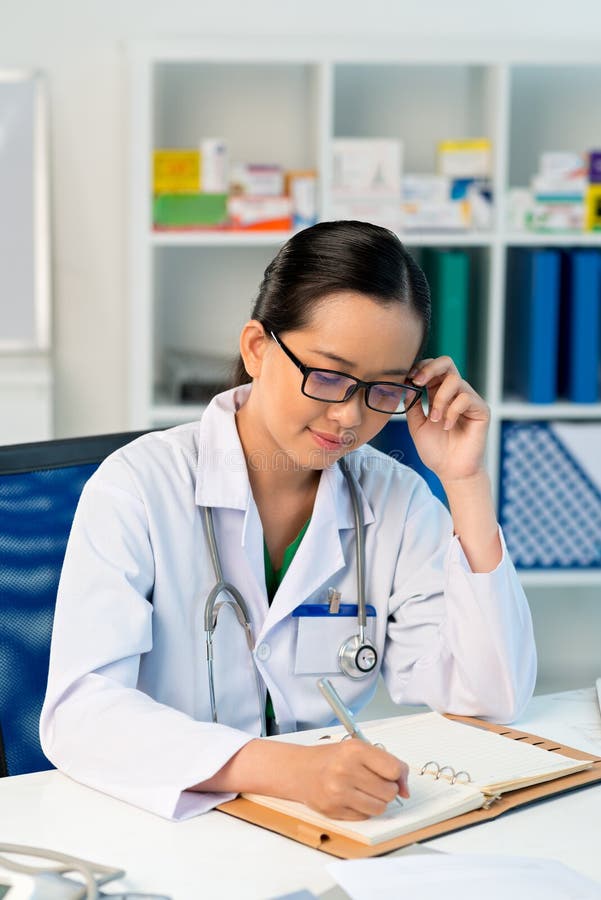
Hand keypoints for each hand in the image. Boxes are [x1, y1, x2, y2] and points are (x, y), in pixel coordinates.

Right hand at [301, 739, 409, 819]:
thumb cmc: (332, 758)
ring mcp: (338, 792)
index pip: (394, 769)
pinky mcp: (333, 810)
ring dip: (376, 801)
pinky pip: (364, 817)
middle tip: (374, 782)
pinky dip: (363, 810)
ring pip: (379, 808)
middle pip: (389, 792)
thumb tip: (406, 790)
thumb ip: (386, 763)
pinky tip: (351, 798)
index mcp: (354, 750)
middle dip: (387, 789)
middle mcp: (345, 770)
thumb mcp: (358, 749)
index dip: (398, 775)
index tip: (393, 775)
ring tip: (364, 791)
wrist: (300, 770)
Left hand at [406, 356, 489, 483]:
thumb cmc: (435, 450)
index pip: (433, 368)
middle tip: (418, 381)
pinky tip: (448, 425)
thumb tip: (407, 385)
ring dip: (439, 399)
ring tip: (435, 419)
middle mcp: (455, 393)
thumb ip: (412, 405)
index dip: (421, 367)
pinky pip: (465, 398)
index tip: (409, 378)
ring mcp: (469, 400)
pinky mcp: (481, 410)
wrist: (450, 471)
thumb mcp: (416, 425)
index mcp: (438, 393)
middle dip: (430, 368)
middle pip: (447, 363)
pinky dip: (452, 411)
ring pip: (455, 380)